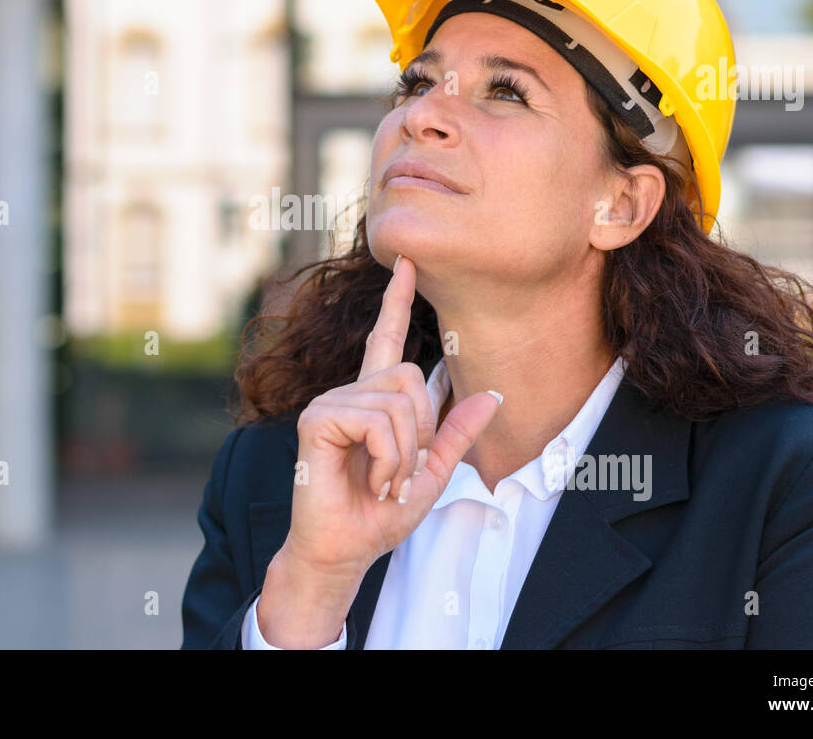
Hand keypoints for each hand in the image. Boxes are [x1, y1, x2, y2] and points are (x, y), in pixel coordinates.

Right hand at [281, 254, 503, 579]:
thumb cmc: (379, 515)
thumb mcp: (432, 473)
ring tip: (385, 481)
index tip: (406, 263)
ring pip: (398, 400)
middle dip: (422, 430)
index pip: (385, 338)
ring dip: (405, 454)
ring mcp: (331, 402)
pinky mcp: (319, 419)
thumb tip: (492, 394)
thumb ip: (457, 433)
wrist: (345, 550)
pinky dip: (388, 458)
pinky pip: (376, 420)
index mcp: (373, 400)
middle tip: (402, 472)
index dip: (396, 301)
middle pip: (411, 375)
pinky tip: (373, 480)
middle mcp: (350, 392)